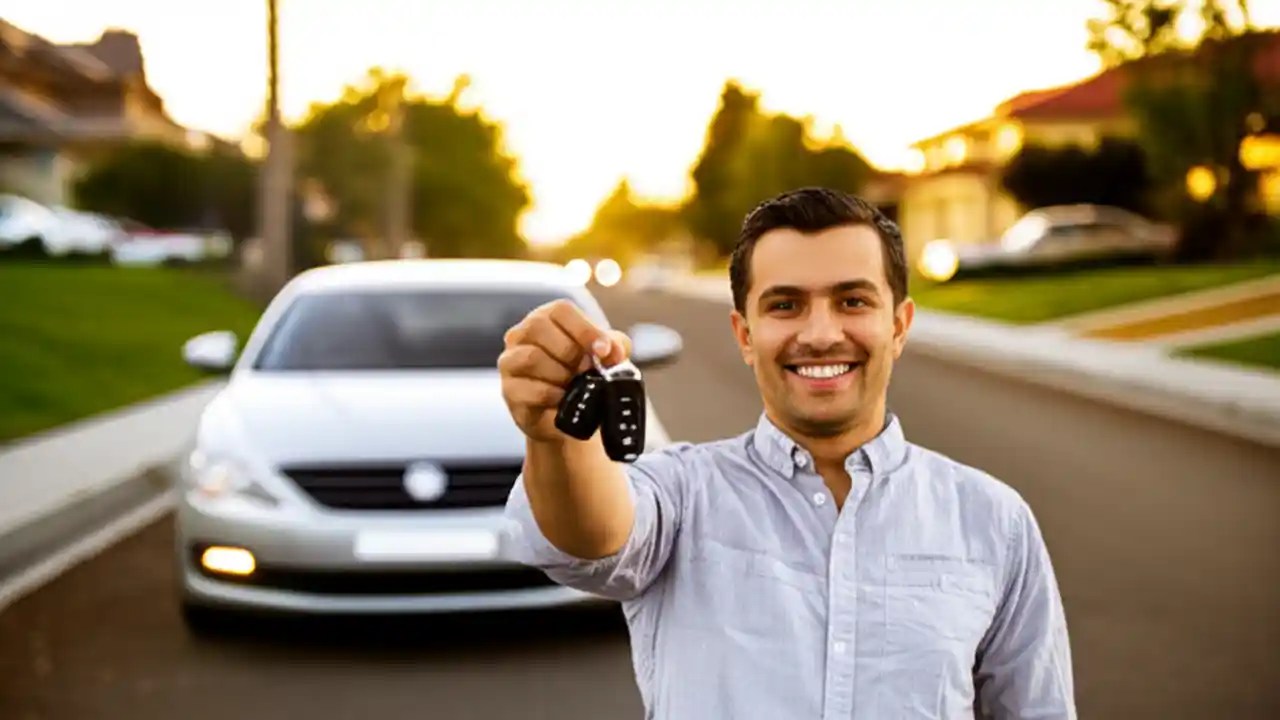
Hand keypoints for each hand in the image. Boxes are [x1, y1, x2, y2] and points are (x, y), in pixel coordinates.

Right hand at [498, 299, 631, 441]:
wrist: (569, 416)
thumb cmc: (583, 376)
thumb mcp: (605, 357)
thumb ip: (615, 347)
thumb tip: (613, 352)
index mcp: (548, 318)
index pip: (560, 310)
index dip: (584, 329)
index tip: (603, 350)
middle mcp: (523, 334)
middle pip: (538, 326)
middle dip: (570, 352)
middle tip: (588, 371)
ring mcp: (511, 361)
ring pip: (531, 356)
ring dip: (560, 373)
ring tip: (575, 386)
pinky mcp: (508, 389)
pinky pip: (526, 388)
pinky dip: (550, 394)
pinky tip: (563, 400)